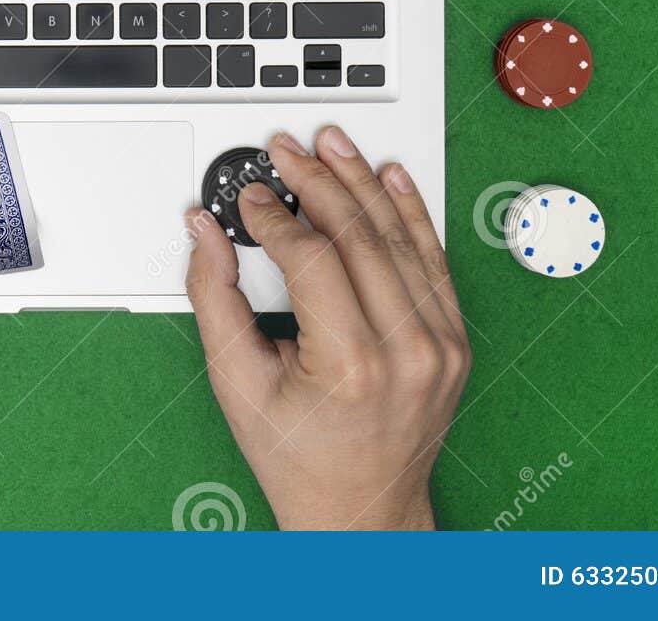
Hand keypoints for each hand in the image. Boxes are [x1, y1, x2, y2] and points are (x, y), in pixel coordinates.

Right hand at [185, 126, 470, 529]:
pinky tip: (389, 177)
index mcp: (350, 365)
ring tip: (333, 145)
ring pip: (401, 238)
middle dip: (319, 181)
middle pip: (360, 237)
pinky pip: (434, 260)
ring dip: (364, 182)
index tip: (251, 196)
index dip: (275, 217)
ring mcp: (439, 345)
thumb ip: (214, 299)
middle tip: (289, 148)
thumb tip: (204, 232)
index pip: (311, 258)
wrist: (362, 511)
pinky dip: (411, 213)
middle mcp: (406, 351)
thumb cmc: (298, 457)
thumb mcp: (237, 385)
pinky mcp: (453, 340)